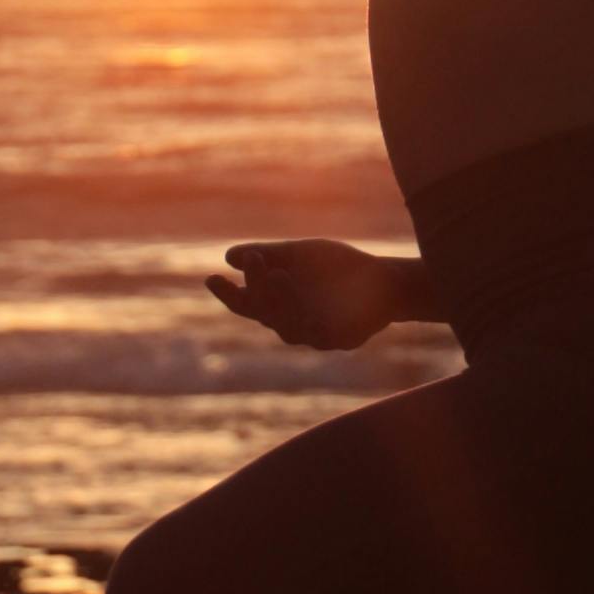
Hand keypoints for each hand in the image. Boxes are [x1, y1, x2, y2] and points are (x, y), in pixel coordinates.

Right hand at [210, 236, 413, 350]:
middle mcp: (291, 324)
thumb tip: (229, 256)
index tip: (212, 277)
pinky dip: (314, 315)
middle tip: (253, 264)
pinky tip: (314, 300)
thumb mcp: (300, 255)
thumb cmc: (335, 268)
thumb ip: (268, 256)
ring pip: (288, 325)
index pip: (245, 303)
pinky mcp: (341, 339)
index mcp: (276, 304)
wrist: (382, 282)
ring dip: (283, 299)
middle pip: (264, 314)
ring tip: (279, 272)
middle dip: (256, 290)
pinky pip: (323, 330)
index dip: (227, 293)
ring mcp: (316, 335)